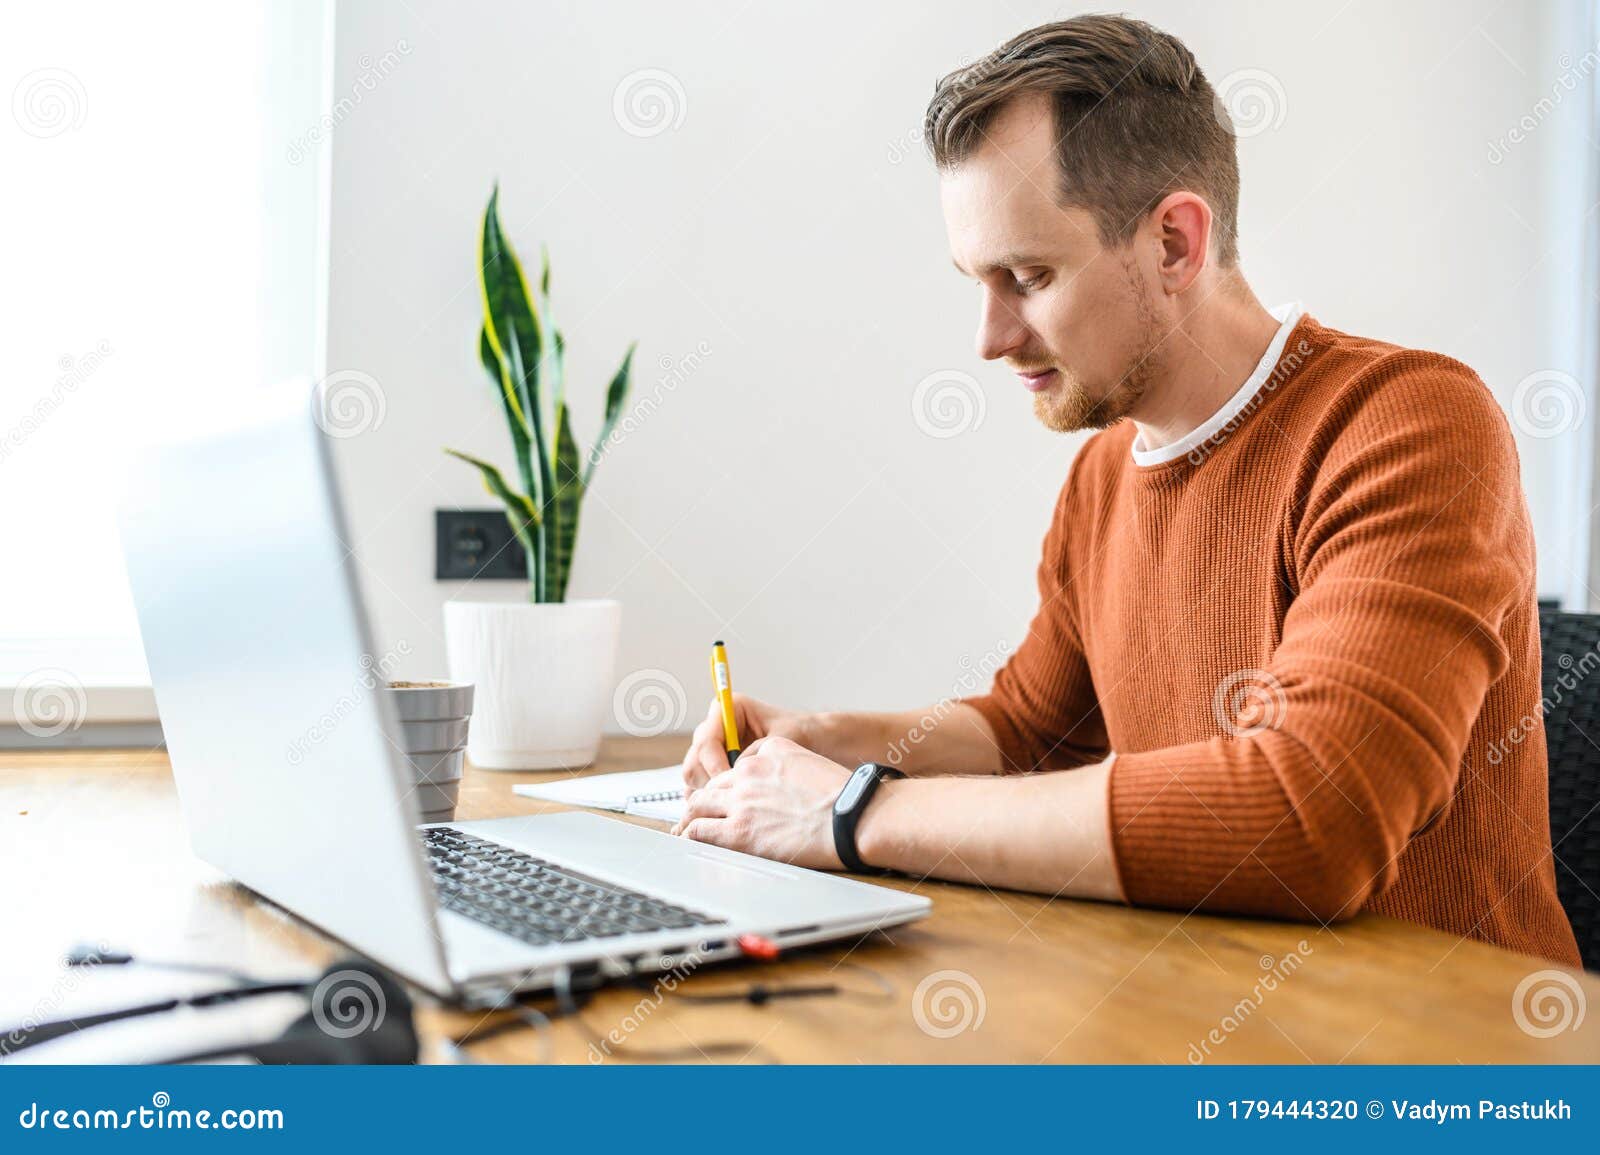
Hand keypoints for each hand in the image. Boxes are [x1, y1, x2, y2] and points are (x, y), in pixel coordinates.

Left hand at [672, 736, 852, 868]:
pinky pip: (700, 830)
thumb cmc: (844, 796)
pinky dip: (690, 834)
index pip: (734, 768)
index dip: (727, 786)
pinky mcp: (738, 830)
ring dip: (690, 817)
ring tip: (685, 829)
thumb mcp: (811, 764)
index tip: (725, 797)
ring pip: (698, 805)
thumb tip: (780, 792)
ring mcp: (741, 802)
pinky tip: (689, 840)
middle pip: (712, 785)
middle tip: (697, 814)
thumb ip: (787, 771)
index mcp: (768, 752)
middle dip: (704, 800)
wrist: (852, 815)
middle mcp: (748, 773)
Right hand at [680, 693, 815, 792]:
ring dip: (708, 793)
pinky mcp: (715, 767)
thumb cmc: (802, 732)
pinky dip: (711, 799)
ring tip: (734, 804)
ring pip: (693, 776)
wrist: (814, 740)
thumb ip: (759, 750)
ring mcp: (713, 749)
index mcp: (728, 709)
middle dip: (709, 783)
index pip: (706, 741)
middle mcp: (715, 727)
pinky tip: (731, 807)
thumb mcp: (784, 737)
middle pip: (694, 760)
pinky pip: (701, 786)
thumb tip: (737, 768)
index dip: (715, 765)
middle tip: (732, 799)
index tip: (731, 783)